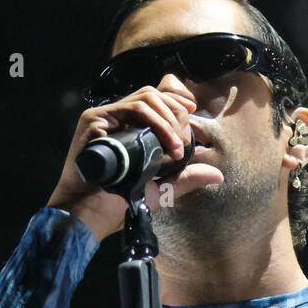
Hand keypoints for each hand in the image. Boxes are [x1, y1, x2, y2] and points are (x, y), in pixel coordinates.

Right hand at [47, 84, 224, 241]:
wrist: (89, 214)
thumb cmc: (118, 203)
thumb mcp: (160, 189)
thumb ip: (186, 178)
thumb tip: (217, 173)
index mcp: (129, 126)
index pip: (157, 98)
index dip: (178, 99)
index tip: (193, 113)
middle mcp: (117, 117)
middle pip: (155, 94)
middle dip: (178, 112)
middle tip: (184, 141)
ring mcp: (105, 116)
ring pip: (147, 97)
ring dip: (169, 118)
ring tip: (177, 146)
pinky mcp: (95, 119)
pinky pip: (134, 107)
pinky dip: (155, 120)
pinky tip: (167, 142)